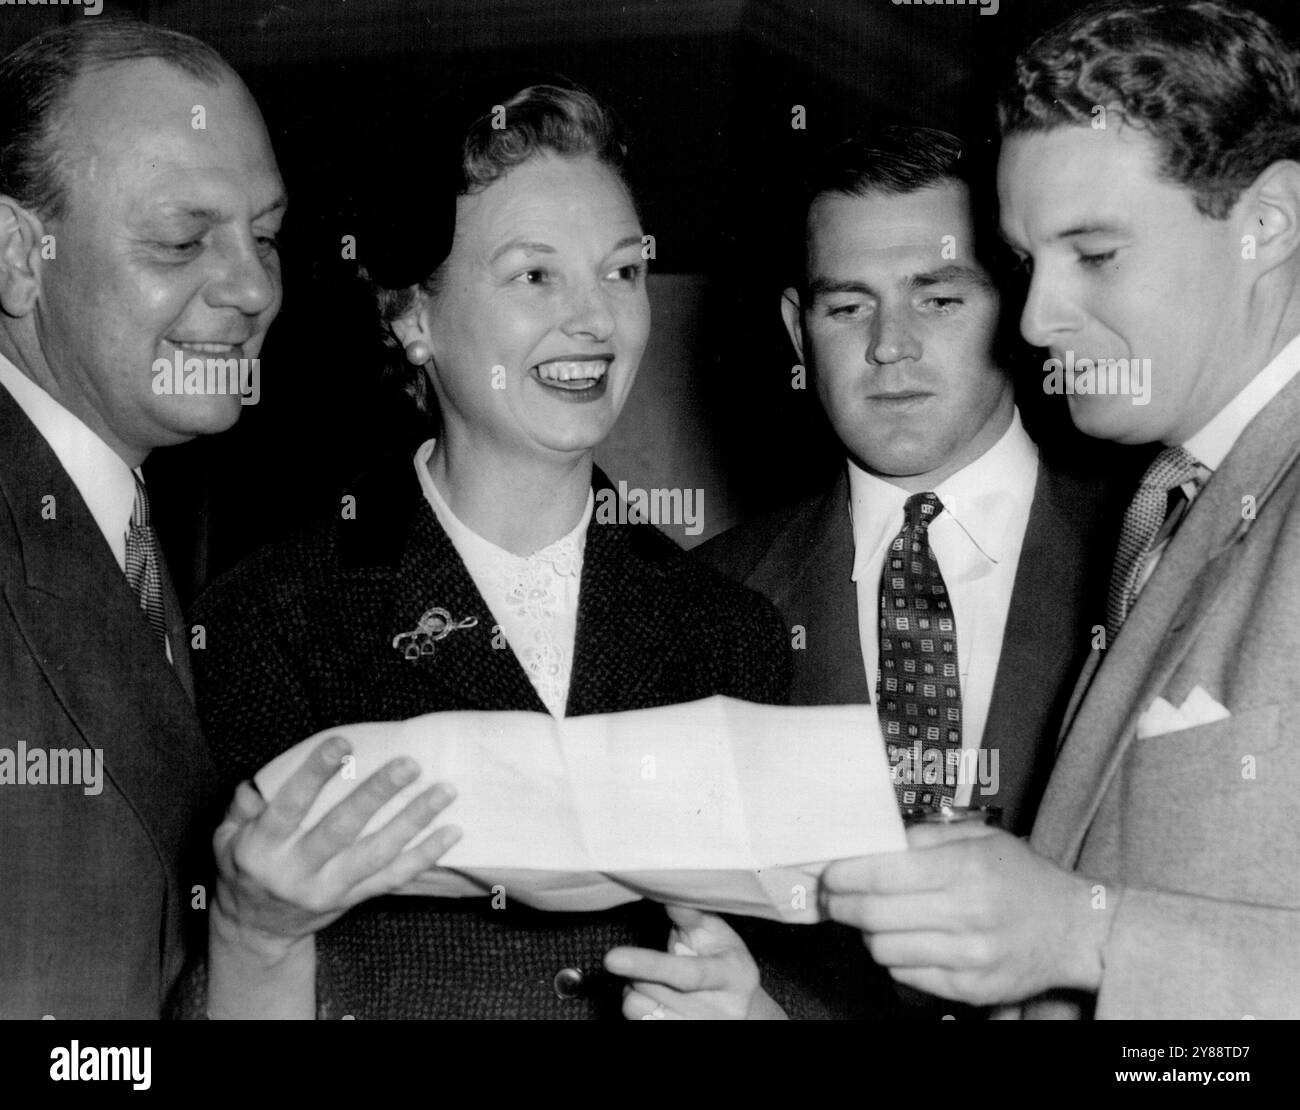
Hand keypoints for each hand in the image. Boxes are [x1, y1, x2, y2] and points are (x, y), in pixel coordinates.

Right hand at [211, 734, 461, 961]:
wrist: (256, 930)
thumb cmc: (244, 868)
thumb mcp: (226, 838)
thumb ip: (242, 806)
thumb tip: (258, 779)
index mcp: (262, 849)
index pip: (290, 807)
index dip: (315, 774)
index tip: (343, 744)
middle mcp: (297, 871)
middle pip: (342, 829)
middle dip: (377, 794)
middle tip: (409, 764)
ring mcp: (328, 888)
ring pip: (376, 853)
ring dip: (413, 821)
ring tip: (444, 791)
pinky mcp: (352, 899)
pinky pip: (393, 877)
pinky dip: (425, 855)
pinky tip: (451, 833)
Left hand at [604, 905, 786, 1019]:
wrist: (740, 1006)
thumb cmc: (721, 958)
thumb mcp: (715, 933)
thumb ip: (690, 914)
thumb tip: (666, 890)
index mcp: (734, 975)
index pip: (686, 974)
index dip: (648, 965)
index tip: (612, 958)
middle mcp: (722, 1010)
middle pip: (652, 990)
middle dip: (639, 968)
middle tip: (649, 958)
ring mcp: (700, 1029)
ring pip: (638, 1008)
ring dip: (635, 988)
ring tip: (654, 980)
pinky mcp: (680, 1038)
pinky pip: (638, 1022)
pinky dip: (636, 1007)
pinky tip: (654, 1000)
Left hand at [822, 823, 1113, 1006]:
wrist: (1073, 928)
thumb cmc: (1021, 876)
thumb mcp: (980, 837)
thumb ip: (925, 835)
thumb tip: (872, 841)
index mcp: (966, 867)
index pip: (881, 873)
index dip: (843, 874)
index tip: (830, 872)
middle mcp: (967, 913)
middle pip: (873, 914)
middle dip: (841, 904)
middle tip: (835, 896)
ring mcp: (968, 956)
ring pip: (882, 949)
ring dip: (868, 933)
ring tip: (876, 918)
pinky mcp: (969, 988)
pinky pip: (906, 975)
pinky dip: (895, 958)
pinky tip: (905, 940)